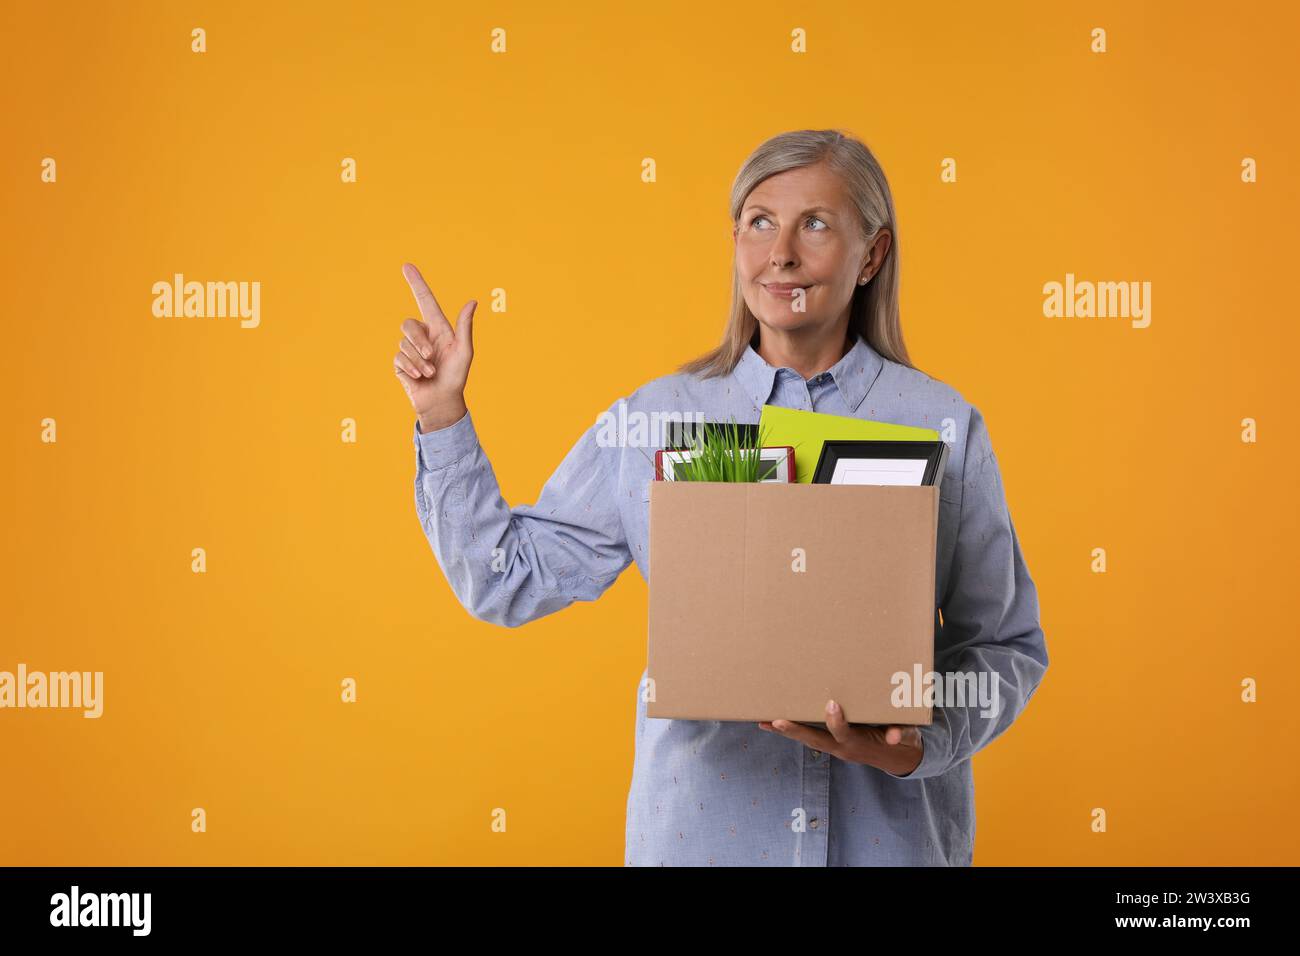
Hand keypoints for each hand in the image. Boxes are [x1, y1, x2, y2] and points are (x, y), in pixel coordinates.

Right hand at [394, 262, 474, 430]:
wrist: (442, 401)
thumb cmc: (456, 376)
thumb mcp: (464, 351)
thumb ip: (465, 326)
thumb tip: (473, 301)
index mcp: (439, 328)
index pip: (425, 300)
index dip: (416, 283)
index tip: (406, 266)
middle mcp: (423, 335)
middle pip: (409, 324)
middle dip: (419, 342)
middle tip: (432, 358)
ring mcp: (410, 348)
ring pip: (404, 344)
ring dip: (419, 361)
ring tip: (431, 373)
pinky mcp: (400, 362)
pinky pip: (399, 357)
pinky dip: (411, 368)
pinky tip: (420, 378)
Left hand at [759, 699, 923, 776]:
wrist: (897, 756)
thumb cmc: (900, 737)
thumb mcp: (906, 735)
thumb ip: (901, 733)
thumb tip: (894, 737)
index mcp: (859, 743)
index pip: (844, 733)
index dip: (837, 721)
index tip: (832, 704)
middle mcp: (842, 747)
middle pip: (815, 740)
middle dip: (796, 731)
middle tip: (777, 721)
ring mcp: (834, 746)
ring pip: (807, 739)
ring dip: (786, 731)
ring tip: (763, 721)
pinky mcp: (830, 742)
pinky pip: (807, 737)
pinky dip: (790, 731)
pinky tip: (771, 723)